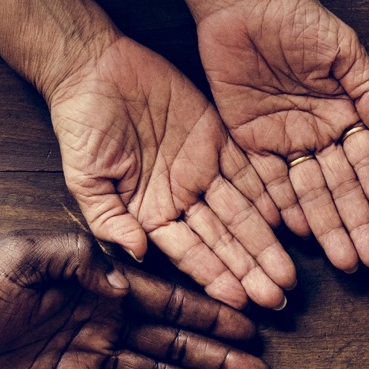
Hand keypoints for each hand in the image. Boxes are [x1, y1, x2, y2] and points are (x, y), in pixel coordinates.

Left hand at [0, 227, 269, 368]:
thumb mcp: (20, 257)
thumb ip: (74, 260)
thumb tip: (123, 279)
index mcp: (97, 285)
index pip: (165, 301)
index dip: (208, 316)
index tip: (249, 329)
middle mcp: (101, 323)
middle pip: (170, 344)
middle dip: (215, 360)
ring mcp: (86, 359)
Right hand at [46, 32, 296, 310]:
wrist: (93, 68)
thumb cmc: (80, 125)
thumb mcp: (84, 178)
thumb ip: (109, 219)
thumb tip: (136, 254)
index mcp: (150, 214)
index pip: (189, 253)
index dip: (215, 276)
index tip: (241, 301)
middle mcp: (182, 198)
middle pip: (223, 240)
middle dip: (251, 270)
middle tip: (279, 299)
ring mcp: (202, 169)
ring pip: (242, 212)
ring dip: (265, 243)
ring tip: (288, 275)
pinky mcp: (217, 138)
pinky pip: (249, 170)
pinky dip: (269, 193)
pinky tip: (288, 220)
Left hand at [198, 0, 368, 273]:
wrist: (242, 0)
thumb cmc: (297, 16)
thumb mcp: (342, 48)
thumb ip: (367, 88)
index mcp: (345, 114)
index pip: (367, 164)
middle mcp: (318, 135)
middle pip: (340, 188)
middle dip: (356, 225)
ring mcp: (285, 141)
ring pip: (309, 193)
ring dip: (326, 227)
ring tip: (344, 260)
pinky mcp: (250, 140)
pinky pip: (267, 181)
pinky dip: (282, 206)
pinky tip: (300, 234)